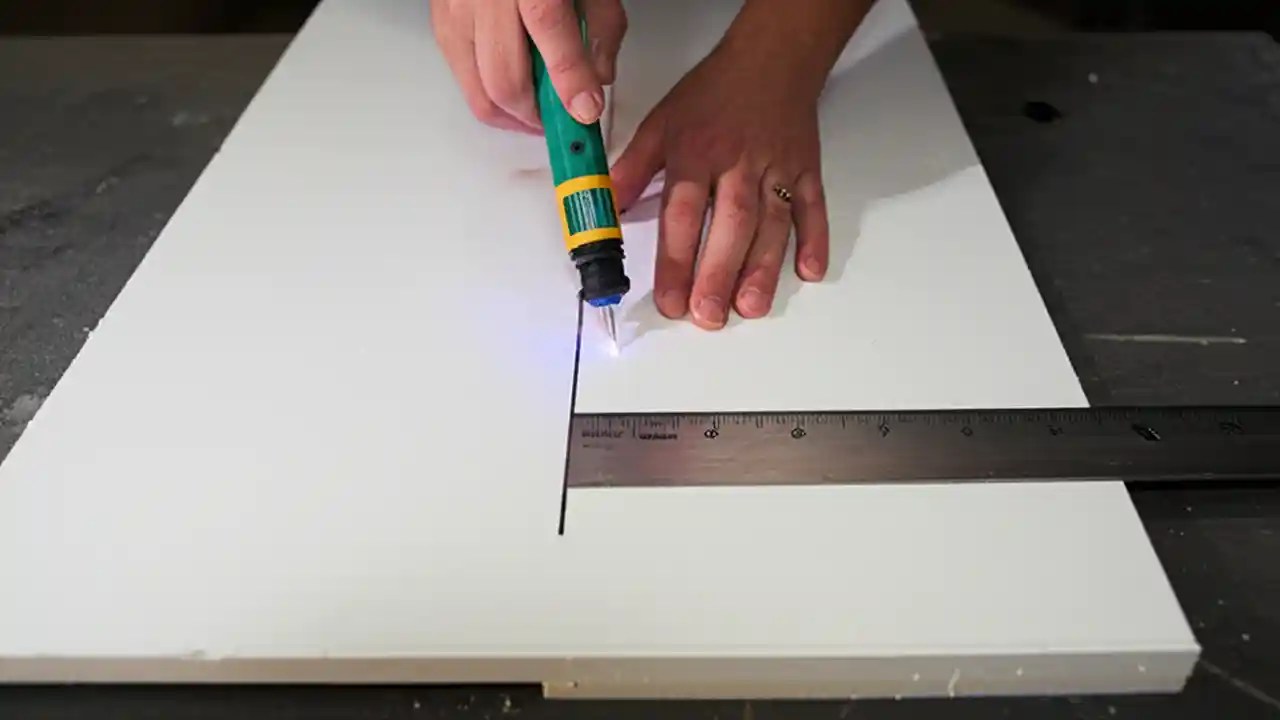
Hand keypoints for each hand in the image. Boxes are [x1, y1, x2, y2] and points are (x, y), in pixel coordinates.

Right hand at [430, 0, 626, 132]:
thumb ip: (602, 27)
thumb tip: (598, 77)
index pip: (552, 39)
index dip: (571, 85)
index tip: (586, 111)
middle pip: (503, 82)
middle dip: (535, 117)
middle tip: (560, 122)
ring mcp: (457, 9)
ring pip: (476, 91)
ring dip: (511, 116)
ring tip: (537, 114)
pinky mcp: (441, 20)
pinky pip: (461, 75)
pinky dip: (488, 94)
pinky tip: (511, 91)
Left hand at [610, 42, 829, 329]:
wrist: (772, 56)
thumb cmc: (715, 93)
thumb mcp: (661, 122)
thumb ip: (633, 168)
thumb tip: (606, 206)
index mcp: (697, 153)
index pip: (683, 213)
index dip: (675, 259)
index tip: (669, 299)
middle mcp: (738, 164)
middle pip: (730, 223)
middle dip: (719, 272)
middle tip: (709, 315)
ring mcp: (777, 168)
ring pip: (772, 222)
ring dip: (763, 267)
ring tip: (751, 307)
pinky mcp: (807, 170)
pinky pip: (814, 207)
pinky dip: (815, 238)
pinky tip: (809, 271)